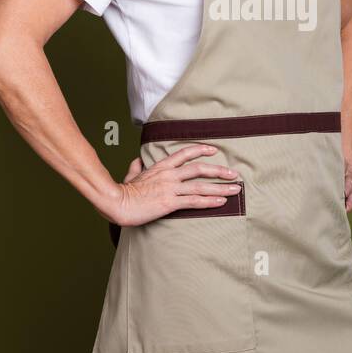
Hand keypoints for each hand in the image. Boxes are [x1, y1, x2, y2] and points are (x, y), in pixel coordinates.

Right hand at [106, 143, 239, 226]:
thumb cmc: (122, 191)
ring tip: (235, 190)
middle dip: (219, 171)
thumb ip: (136, 167)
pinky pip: (194, 201)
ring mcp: (170, 188)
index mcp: (161, 167)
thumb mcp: (130, 175)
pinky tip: (221, 202)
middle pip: (199, 169)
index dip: (201, 150)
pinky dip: (209, 201)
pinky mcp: (170, 202)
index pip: (184, 153)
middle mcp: (169, 175)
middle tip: (234, 174)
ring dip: (221, 188)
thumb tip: (137, 161)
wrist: (116, 202)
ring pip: (201, 186)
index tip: (214, 150)